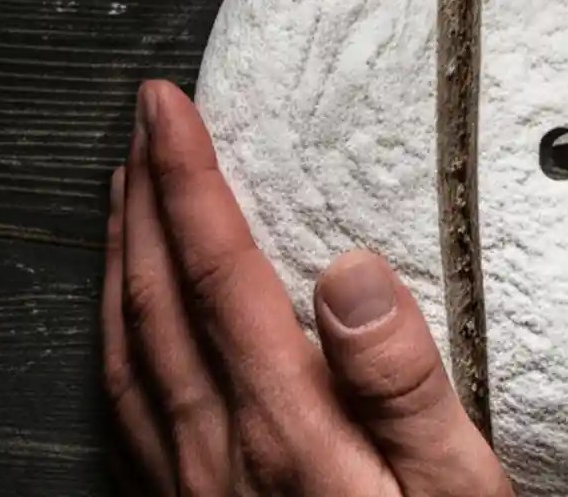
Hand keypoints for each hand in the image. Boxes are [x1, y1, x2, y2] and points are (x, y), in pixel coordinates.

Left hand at [102, 80, 513, 495]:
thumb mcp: (455, 491)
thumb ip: (402, 385)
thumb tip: (350, 274)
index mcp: (287, 432)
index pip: (218, 275)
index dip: (189, 181)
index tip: (169, 108)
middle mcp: (218, 453)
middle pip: (155, 299)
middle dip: (143, 197)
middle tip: (143, 124)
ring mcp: (189, 487)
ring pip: (124, 347)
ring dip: (117, 256)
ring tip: (122, 192)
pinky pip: (122, 405)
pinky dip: (112, 335)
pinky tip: (123, 319)